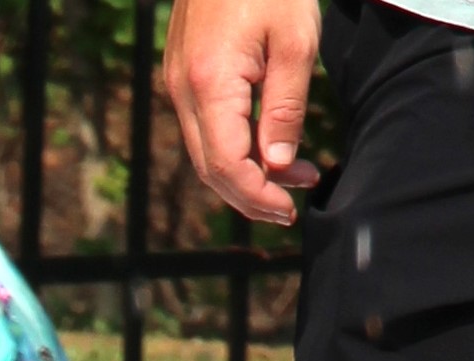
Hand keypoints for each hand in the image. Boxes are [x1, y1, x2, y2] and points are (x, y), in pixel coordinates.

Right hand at [165, 0, 323, 225]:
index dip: (258, 195)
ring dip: (244, 173)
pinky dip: (233, 147)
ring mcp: (177, 84)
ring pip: (205, 152)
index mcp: (209, 85)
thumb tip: (278, 164)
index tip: (291, 207)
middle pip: (210, 169)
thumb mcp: (296, 40)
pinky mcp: (183, 74)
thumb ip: (286, 106)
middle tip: (291, 205)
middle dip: (251, 194)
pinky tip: (264, 144)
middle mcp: (182, 91)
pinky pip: (204, 127)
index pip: (227, 166)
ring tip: (291, 174)